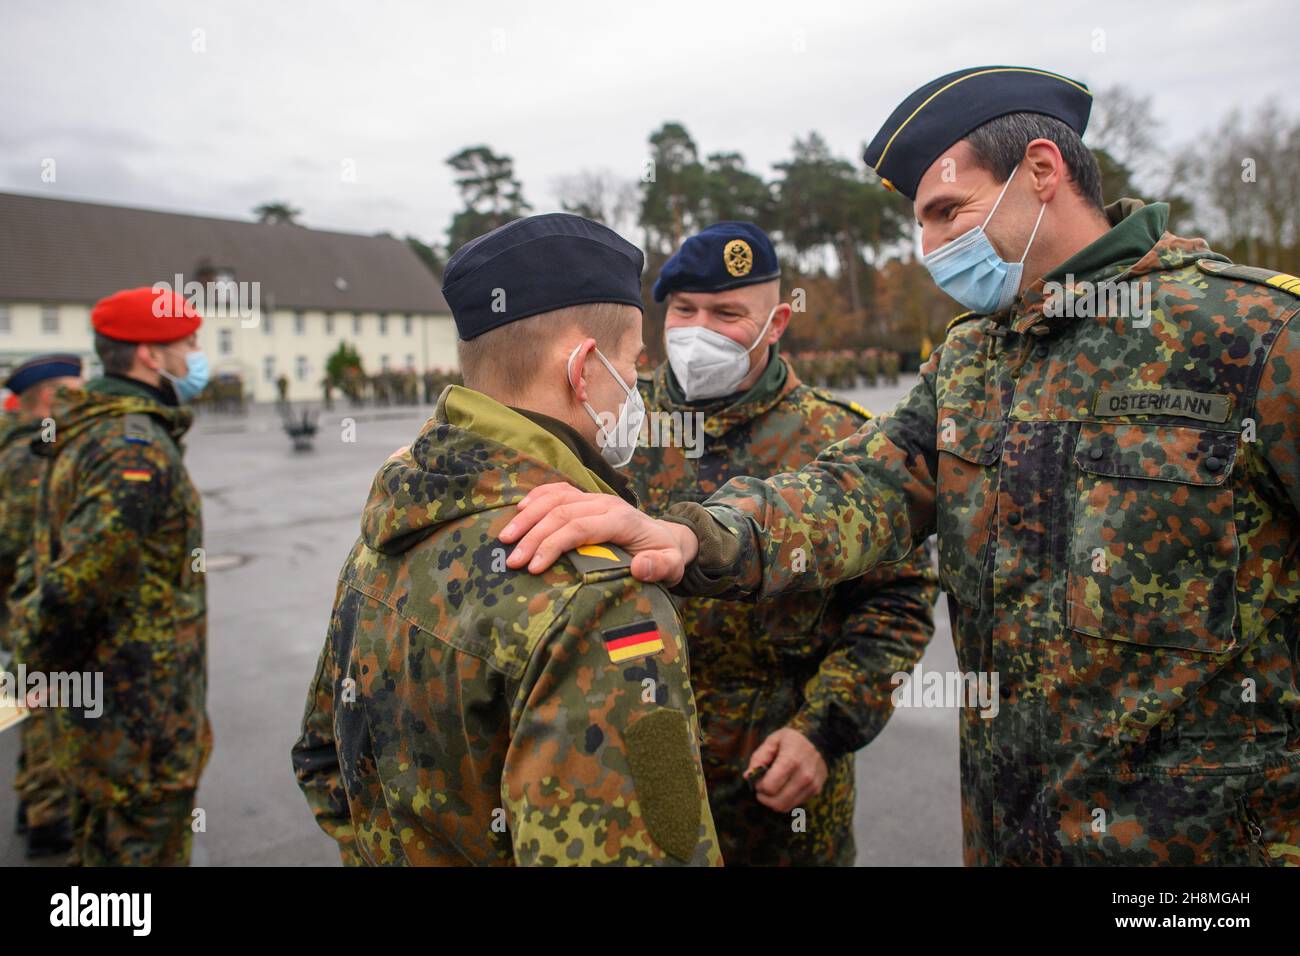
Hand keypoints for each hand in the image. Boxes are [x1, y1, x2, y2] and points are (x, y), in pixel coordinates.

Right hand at [499, 482, 698, 582]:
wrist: (667, 537)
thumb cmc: (665, 555)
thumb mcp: (672, 565)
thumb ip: (661, 566)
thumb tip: (641, 566)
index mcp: (622, 520)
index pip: (579, 526)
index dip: (553, 544)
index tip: (533, 567)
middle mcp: (605, 503)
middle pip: (561, 512)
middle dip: (533, 536)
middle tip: (512, 561)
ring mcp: (595, 498)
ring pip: (555, 498)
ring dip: (528, 516)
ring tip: (505, 538)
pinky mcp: (587, 498)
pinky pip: (558, 490)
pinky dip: (536, 497)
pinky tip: (518, 511)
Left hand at [744, 728, 827, 812]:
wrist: (820, 739)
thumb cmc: (791, 739)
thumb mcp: (772, 741)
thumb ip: (758, 758)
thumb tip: (748, 776)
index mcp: (791, 760)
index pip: (769, 787)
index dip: (759, 785)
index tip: (759, 777)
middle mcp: (804, 776)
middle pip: (777, 802)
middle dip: (764, 798)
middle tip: (762, 787)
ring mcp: (812, 785)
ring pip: (786, 807)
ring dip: (774, 801)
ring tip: (772, 788)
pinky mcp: (816, 790)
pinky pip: (795, 804)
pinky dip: (786, 799)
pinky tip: (785, 787)